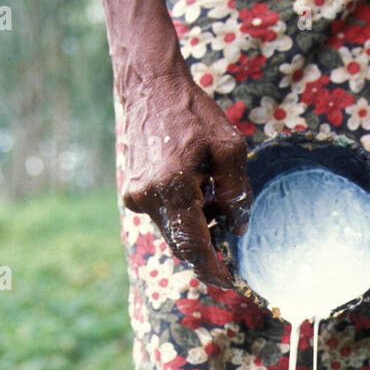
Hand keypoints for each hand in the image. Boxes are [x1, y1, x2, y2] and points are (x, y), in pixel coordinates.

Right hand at [120, 64, 251, 288]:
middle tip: (229, 236)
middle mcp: (149, 198)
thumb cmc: (193, 114)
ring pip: (174, 232)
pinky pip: (163, 217)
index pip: (194, 245)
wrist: (150, 87)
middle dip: (208, 247)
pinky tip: (195, 186)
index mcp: (173, 187)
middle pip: (183, 244)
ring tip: (210, 190)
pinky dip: (183, 213)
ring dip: (197, 225)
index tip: (229, 282)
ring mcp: (136, 197)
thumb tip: (238, 230)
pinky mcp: (132, 193)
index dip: (212, 268)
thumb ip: (237, 193)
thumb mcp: (229, 148)